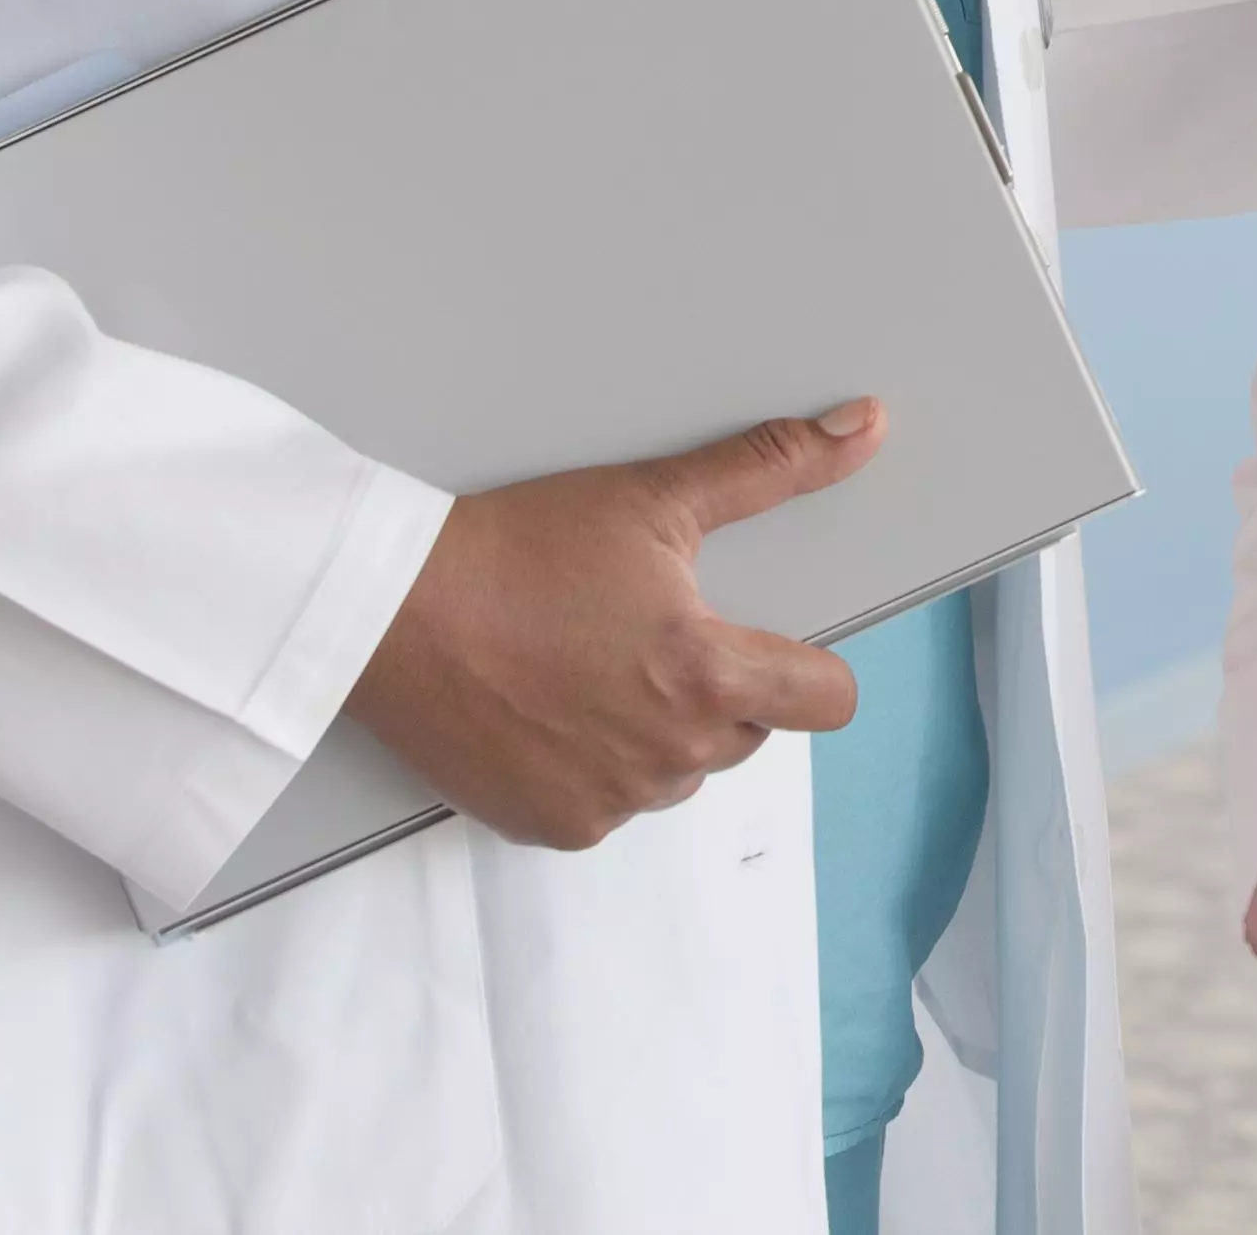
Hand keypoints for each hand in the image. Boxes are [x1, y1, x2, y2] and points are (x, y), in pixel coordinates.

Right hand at [342, 400, 883, 848]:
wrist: (391, 612)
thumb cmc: (517, 551)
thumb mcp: (656, 498)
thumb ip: (772, 468)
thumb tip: (865, 428)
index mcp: (709, 678)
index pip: (828, 701)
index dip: (808, 666)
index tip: (768, 640)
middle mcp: (669, 756)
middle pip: (748, 730)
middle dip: (717, 686)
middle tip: (644, 632)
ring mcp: (612, 801)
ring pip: (680, 768)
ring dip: (658, 729)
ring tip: (589, 663)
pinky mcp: (556, 828)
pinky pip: (614, 802)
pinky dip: (597, 765)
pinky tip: (553, 708)